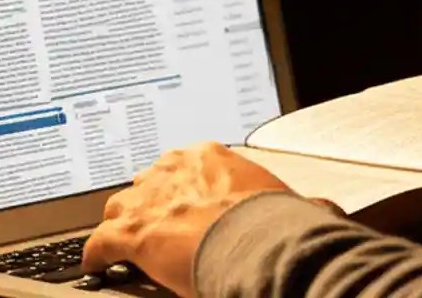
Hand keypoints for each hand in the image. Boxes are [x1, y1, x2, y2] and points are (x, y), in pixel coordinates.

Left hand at [82, 142, 292, 297]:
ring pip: (119, 207)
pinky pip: (100, 242)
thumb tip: (326, 209)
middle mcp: (174, 169)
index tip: (181, 201)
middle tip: (153, 223)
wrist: (257, 243)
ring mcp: (150, 198)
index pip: (182, 166)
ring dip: (120, 225)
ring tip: (121, 243)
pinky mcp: (132, 232)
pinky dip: (96, 255)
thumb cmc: (275, 224)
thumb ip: (300, 202)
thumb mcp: (290, 203)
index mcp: (210, 157)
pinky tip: (95, 264)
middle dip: (147, 203)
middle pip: (146, 183)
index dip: (179, 188)